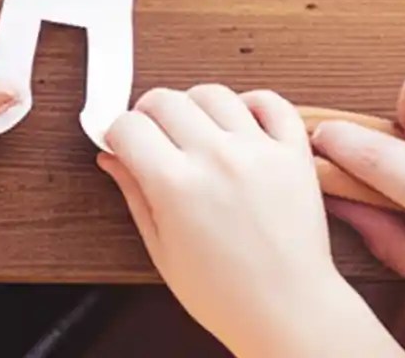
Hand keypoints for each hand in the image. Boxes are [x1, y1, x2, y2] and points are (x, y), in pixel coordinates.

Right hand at [101, 86, 400, 357]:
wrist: (287, 310)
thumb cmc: (224, 293)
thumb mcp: (161, 249)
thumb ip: (134, 193)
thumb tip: (111, 155)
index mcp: (175, 186)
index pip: (128, 125)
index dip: (118, 132)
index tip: (122, 142)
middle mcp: (216, 158)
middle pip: (165, 99)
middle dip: (148, 114)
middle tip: (153, 137)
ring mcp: (257, 151)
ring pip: (212, 93)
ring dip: (194, 105)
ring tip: (195, 132)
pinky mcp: (293, 153)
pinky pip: (271, 102)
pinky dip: (251, 103)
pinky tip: (239, 124)